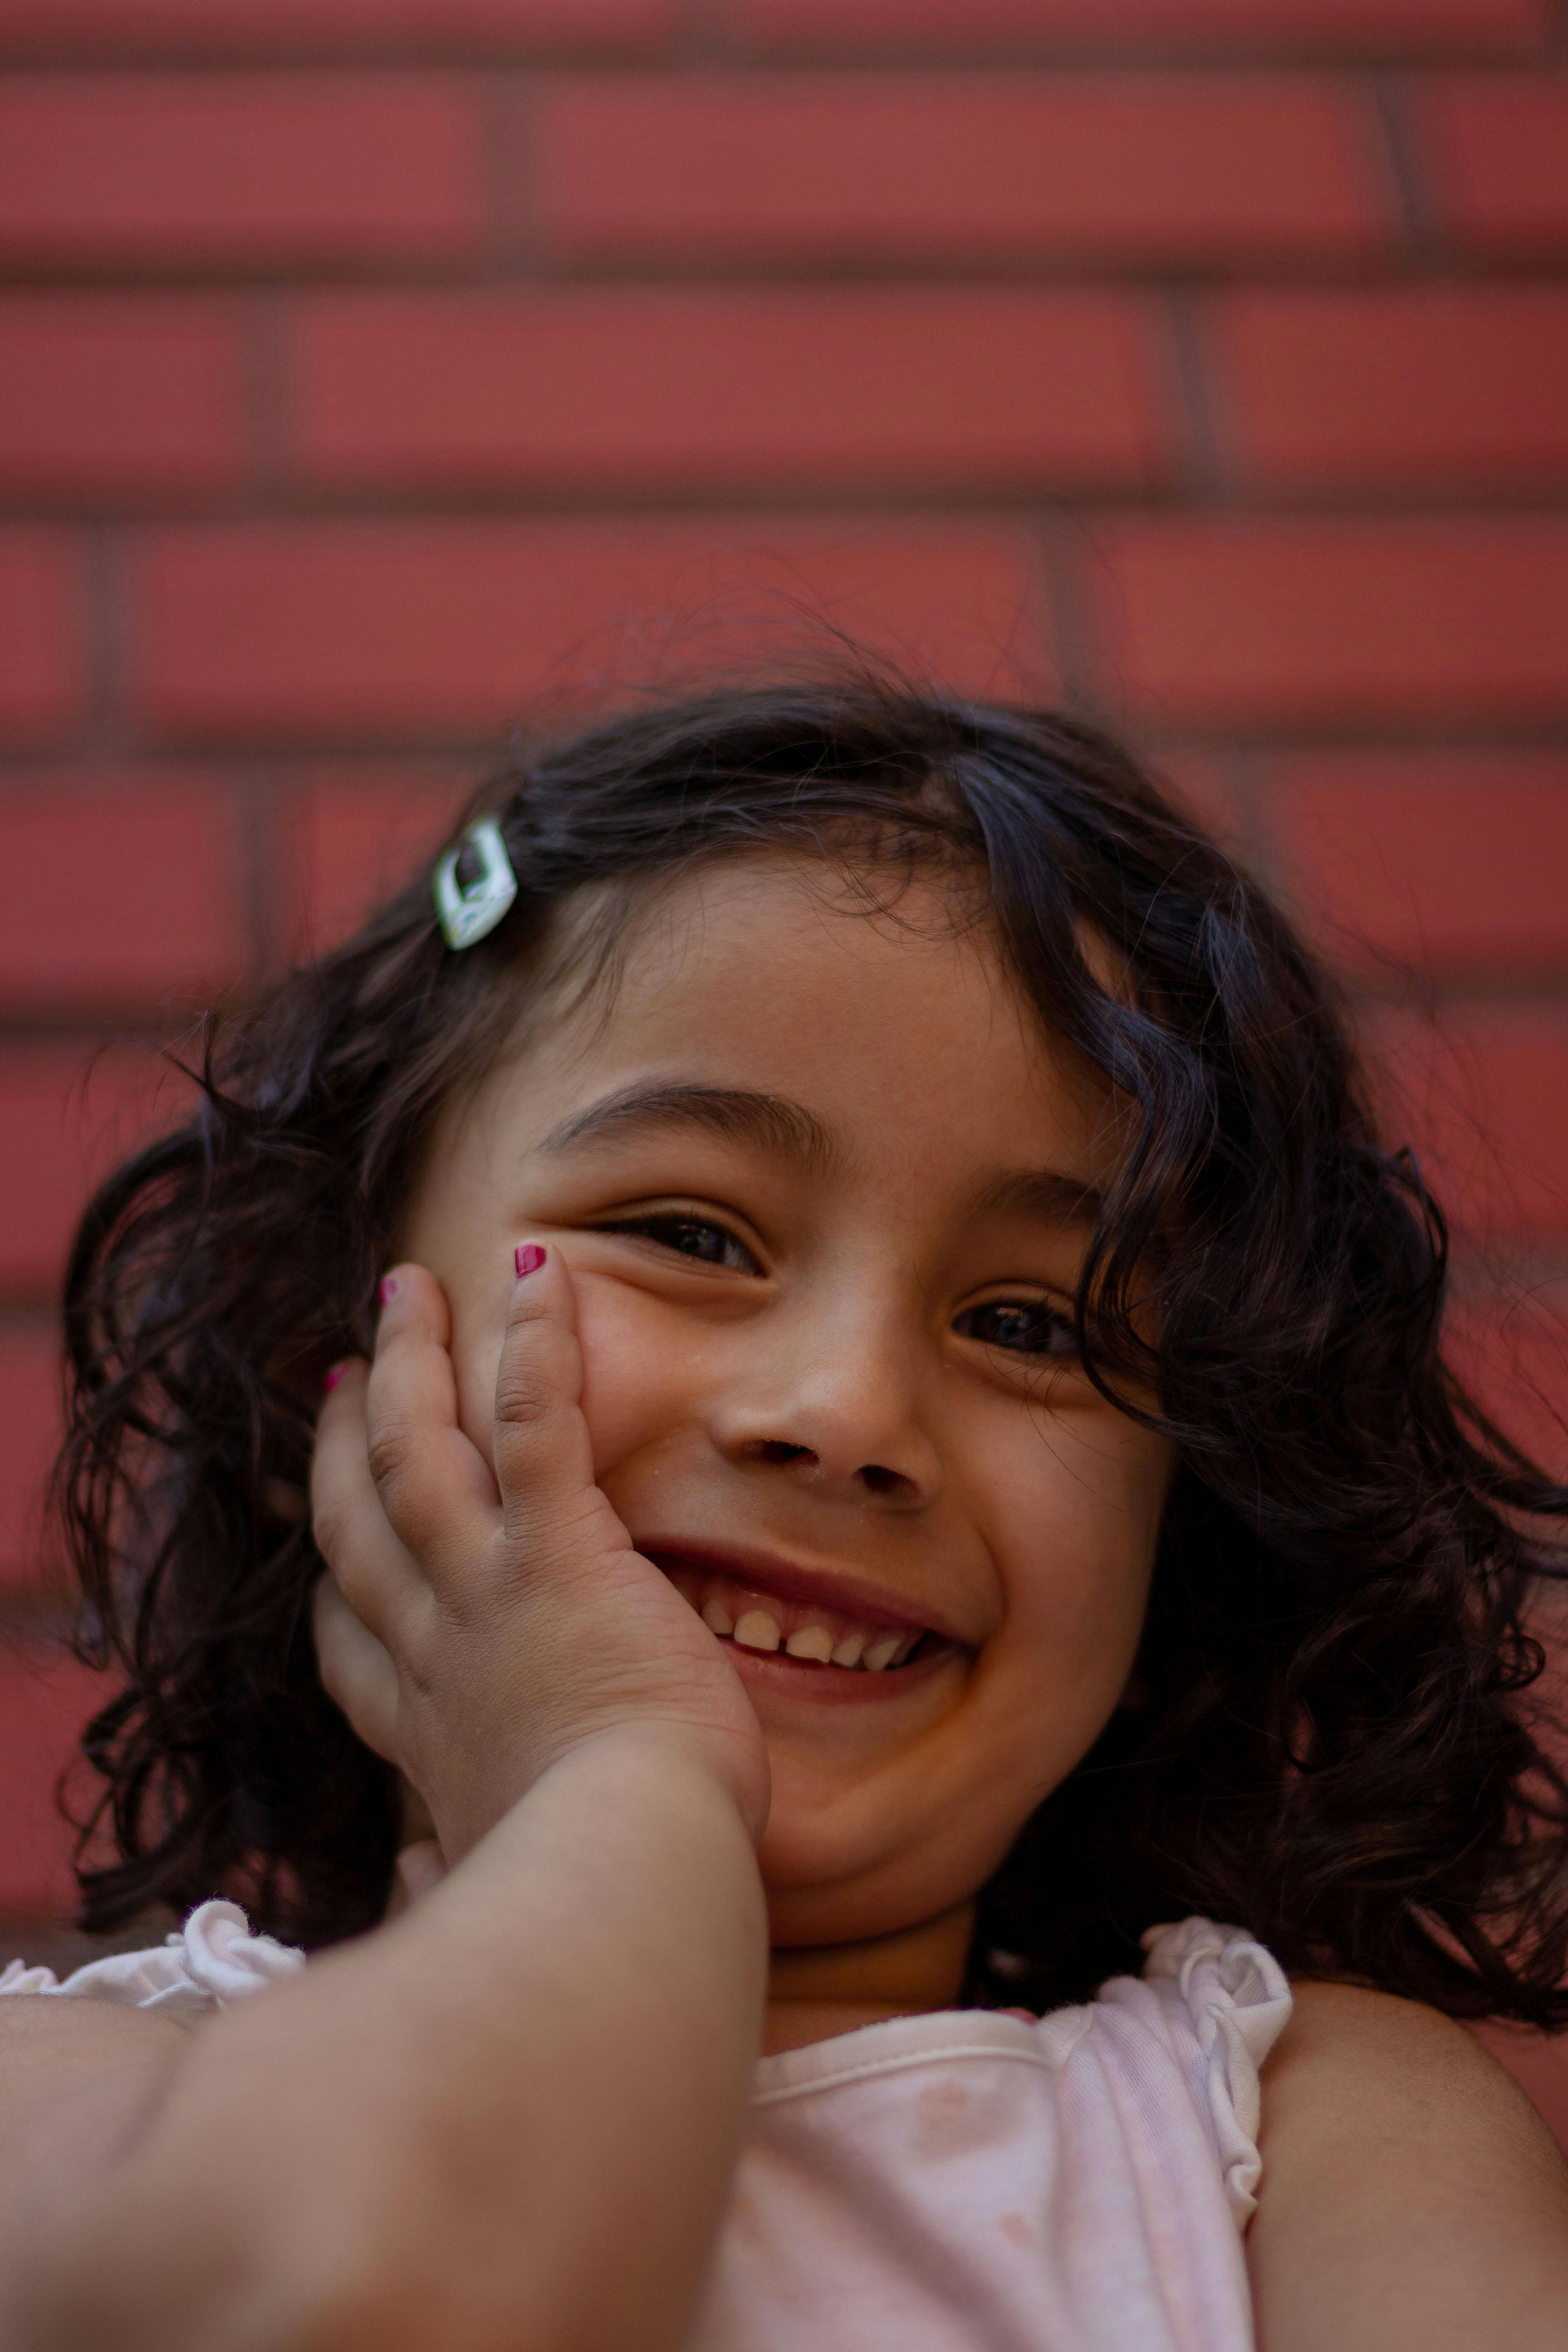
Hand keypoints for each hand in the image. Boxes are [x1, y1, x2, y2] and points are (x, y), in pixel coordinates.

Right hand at [310, 1247, 769, 1861]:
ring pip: (416, 1447)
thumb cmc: (601, 1897)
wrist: (629, 1879)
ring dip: (406, 1362)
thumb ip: (449, 1878)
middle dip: (342, 1439)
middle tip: (336, 1372)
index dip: (333, 1587)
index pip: (353, 1647)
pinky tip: (538, 1271)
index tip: (327, 1546)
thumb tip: (418, 1888)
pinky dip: (534, 1342)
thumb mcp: (498, 1895)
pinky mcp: (561, 1551)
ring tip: (405, 1287)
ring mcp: (488, 1591)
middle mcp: (439, 1649)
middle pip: (362, 1519)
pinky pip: (536, 1421)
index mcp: (430, 1737)